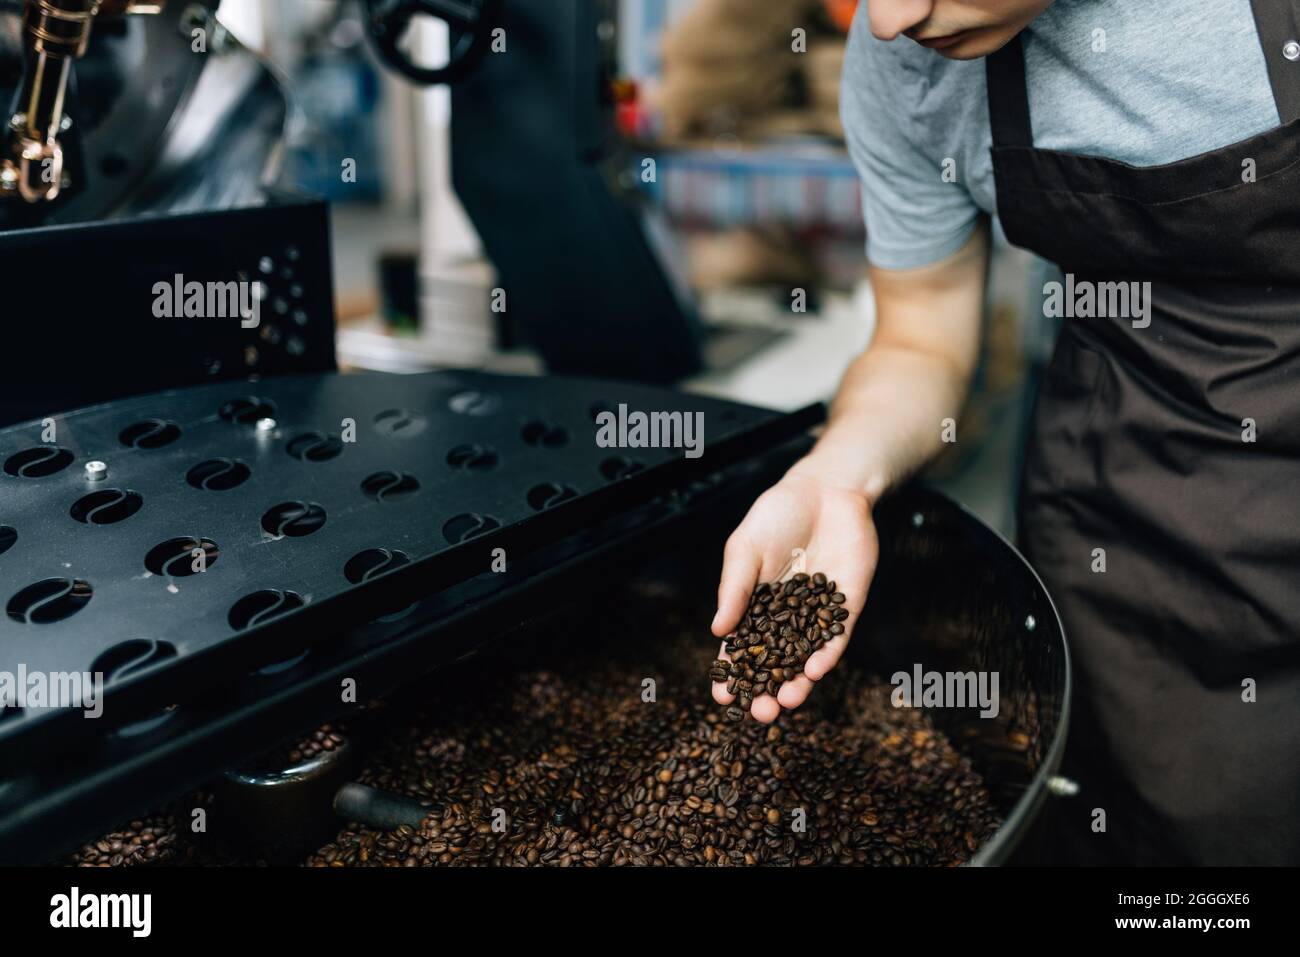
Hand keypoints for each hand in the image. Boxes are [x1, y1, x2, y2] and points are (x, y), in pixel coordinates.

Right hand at [711, 467, 876, 722]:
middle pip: (775, 664)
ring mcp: (817, 615)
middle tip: (761, 714)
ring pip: (806, 658)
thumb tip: (717, 632)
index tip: (723, 698)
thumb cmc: (777, 515)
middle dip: (767, 691)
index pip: (743, 650)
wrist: (825, 489)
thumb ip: (734, 590)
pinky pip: (837, 637)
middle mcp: (786, 618)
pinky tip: (815, 670)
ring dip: (798, 682)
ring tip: (787, 702)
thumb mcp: (744, 550)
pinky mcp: (847, 606)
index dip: (733, 675)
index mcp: (756, 608)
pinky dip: (826, 654)